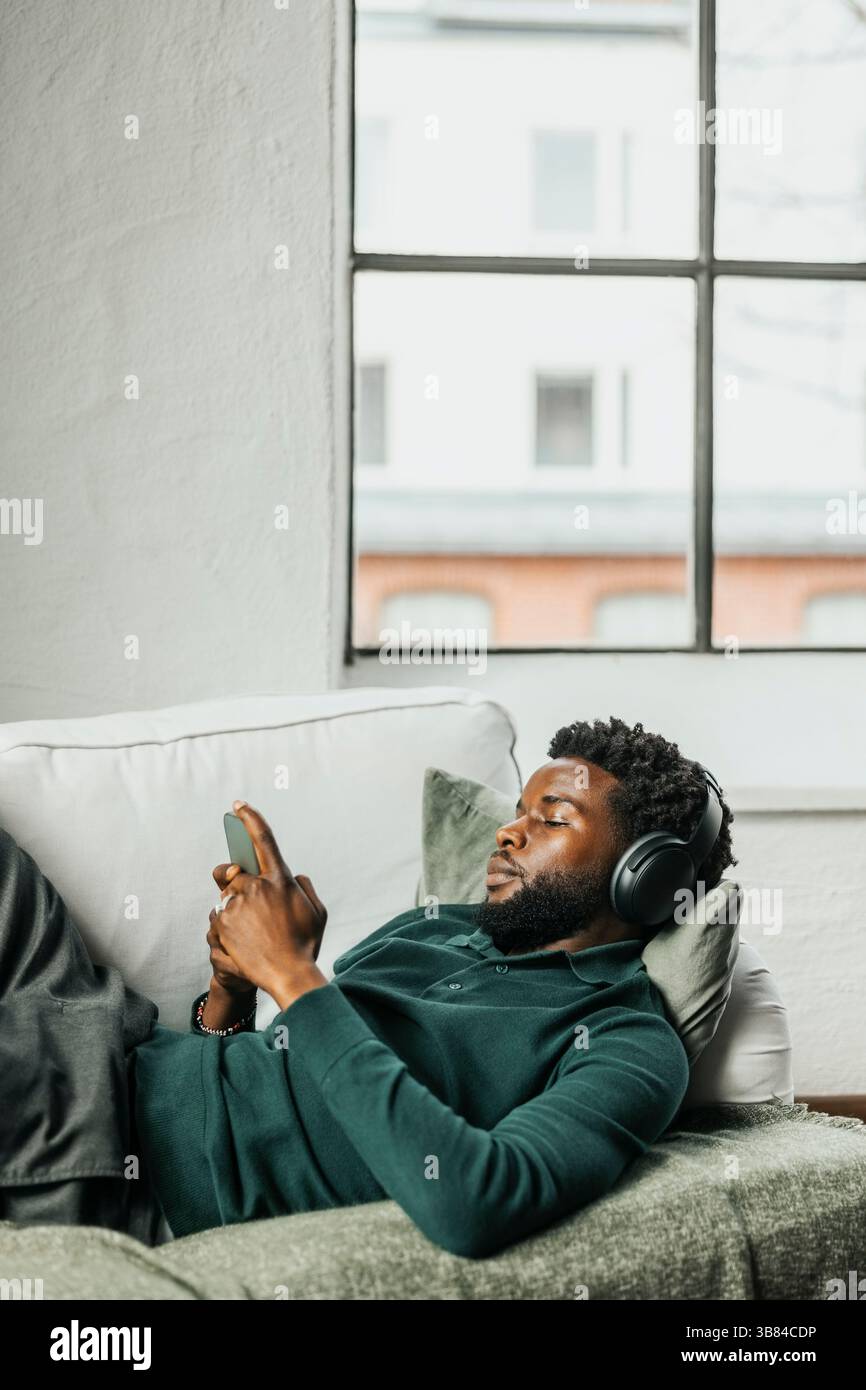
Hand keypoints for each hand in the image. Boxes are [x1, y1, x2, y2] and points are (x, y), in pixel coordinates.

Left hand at [209, 801, 327, 999]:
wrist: (287, 973)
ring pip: (225, 894)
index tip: (238, 806)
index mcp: (280, 879)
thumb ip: (305, 886)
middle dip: (234, 879)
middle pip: (234, 869)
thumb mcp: (317, 911)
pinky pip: (218, 915)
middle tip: (245, 902)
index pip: (262, 839)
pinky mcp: (222, 921)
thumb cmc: (305, 944)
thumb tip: (295, 875)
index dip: (249, 818)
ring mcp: (237, 903)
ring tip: (251, 932)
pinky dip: (227, 926)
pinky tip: (242, 942)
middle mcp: (256, 886)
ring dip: (234, 907)